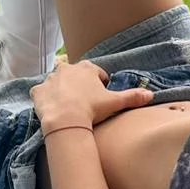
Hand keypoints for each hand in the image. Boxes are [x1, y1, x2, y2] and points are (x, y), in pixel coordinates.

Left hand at [30, 60, 153, 133]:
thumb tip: (151, 95)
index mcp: (87, 68)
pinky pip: (41, 92)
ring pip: (57, 81)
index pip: (96, 73)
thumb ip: (133, 97)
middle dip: (80, 85)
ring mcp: (50, 79)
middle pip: (76, 75)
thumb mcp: (115, 102)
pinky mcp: (38, 91)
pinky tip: (51, 107)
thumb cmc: (92, 109)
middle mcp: (67, 68)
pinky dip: (45, 98)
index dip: (100, 85)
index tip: (101, 97)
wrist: (65, 120)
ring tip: (68, 106)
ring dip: (61, 90)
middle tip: (85, 102)